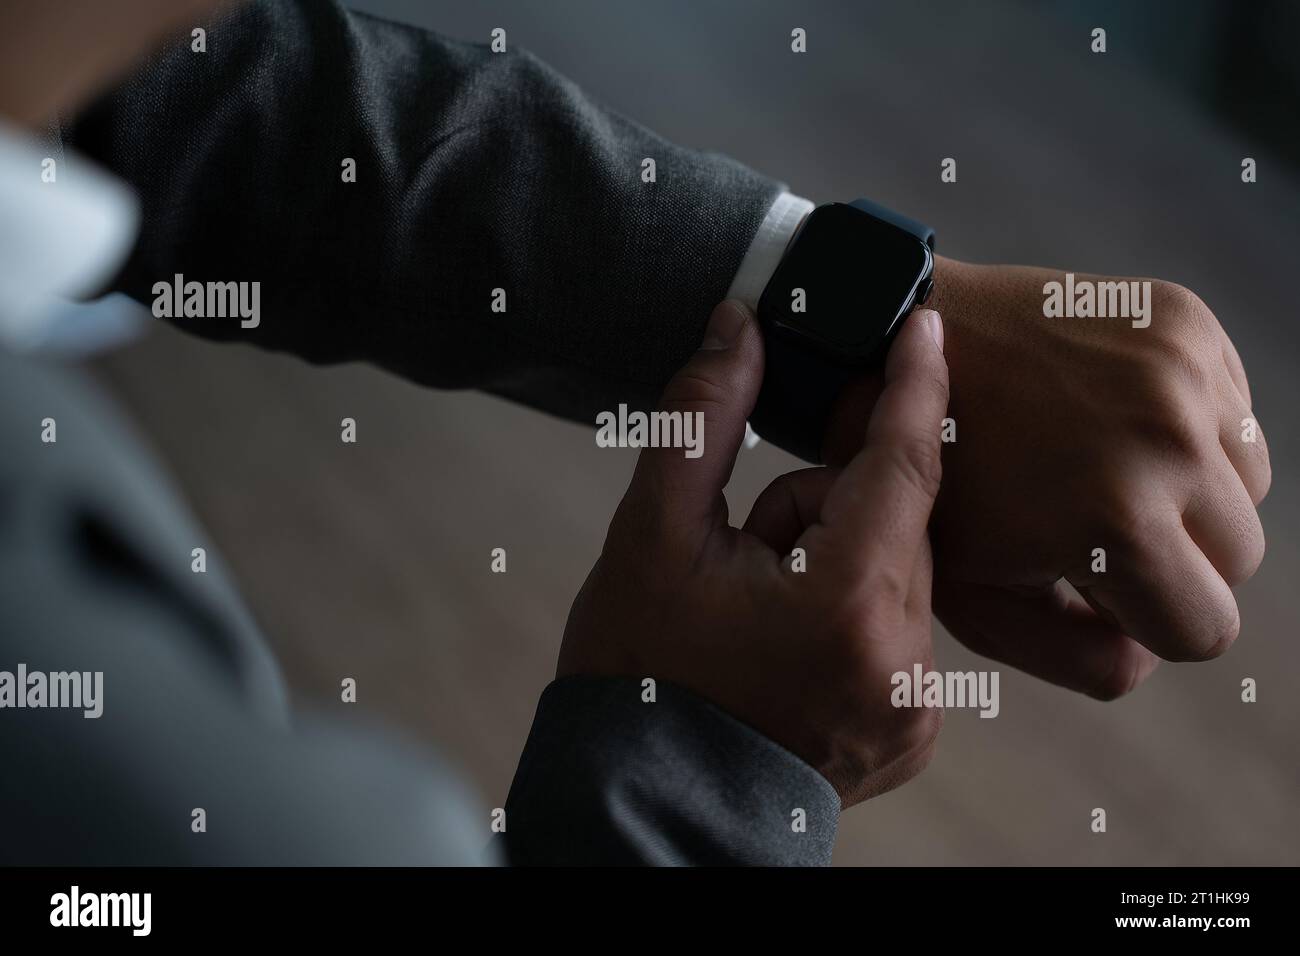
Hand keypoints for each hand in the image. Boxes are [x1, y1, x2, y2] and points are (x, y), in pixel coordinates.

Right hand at [558, 301, 949, 806]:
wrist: (646, 802)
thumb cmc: (639, 674)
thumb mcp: (651, 535)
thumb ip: (701, 418)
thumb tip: (738, 325)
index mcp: (845, 603)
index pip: (904, 462)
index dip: (914, 383)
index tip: (925, 321)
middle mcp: (906, 659)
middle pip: (893, 518)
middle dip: (820, 508)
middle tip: (745, 555)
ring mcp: (917, 704)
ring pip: (898, 571)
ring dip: (834, 562)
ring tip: (758, 615)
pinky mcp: (915, 730)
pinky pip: (902, 628)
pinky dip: (852, 614)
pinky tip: (787, 650)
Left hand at [825, 256, 1269, 698]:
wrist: (892, 347)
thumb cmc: (932, 485)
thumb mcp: (979, 598)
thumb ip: (1075, 659)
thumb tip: (1150, 655)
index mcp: (1119, 523)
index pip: (1206, 630)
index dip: (1151, 621)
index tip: (1097, 583)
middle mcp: (1171, 445)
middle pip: (1240, 558)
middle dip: (1178, 559)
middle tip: (1095, 523)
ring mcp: (1182, 373)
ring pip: (1249, 484)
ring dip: (1194, 492)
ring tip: (1102, 467)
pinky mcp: (1184, 321)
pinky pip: (1233, 410)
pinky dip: (1191, 426)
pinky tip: (1108, 416)